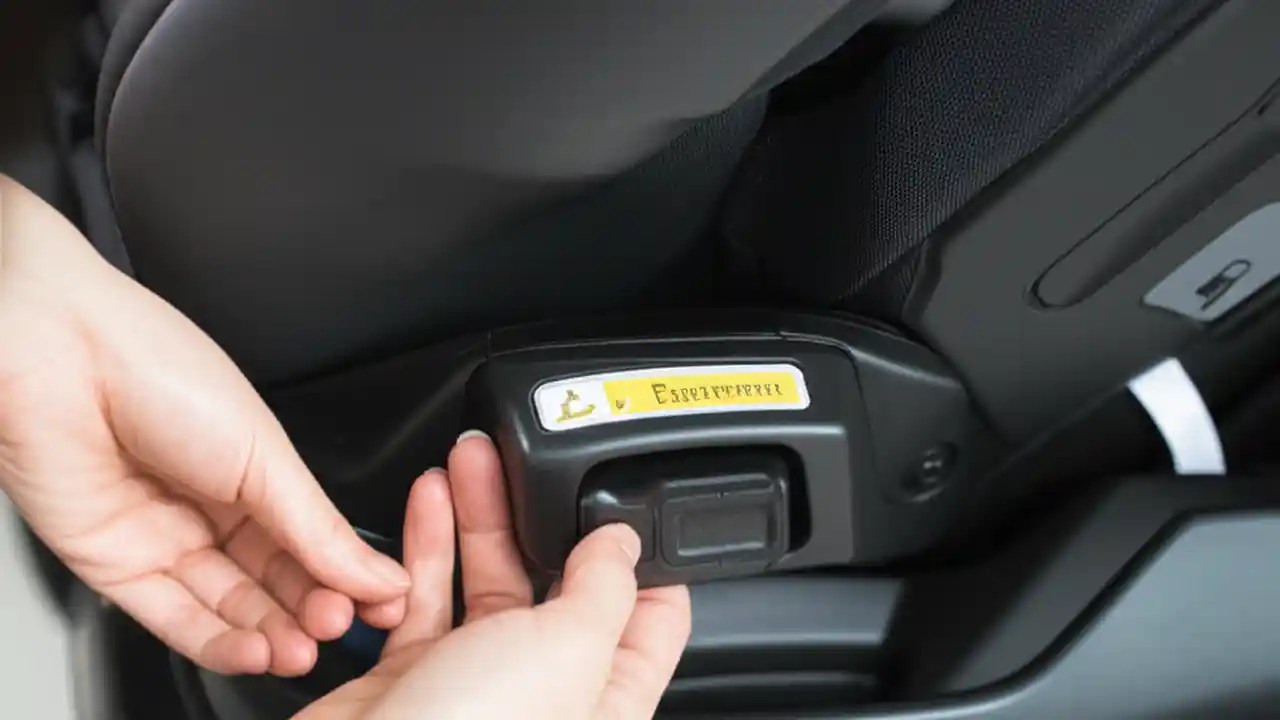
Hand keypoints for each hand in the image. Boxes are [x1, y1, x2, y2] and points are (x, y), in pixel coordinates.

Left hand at [0, 176, 409, 675]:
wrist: (60, 358)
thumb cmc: (157, 369)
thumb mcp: (264, 454)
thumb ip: (316, 527)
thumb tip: (375, 570)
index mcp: (254, 470)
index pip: (310, 540)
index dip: (346, 575)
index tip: (383, 602)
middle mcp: (209, 508)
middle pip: (272, 580)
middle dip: (310, 609)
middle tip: (343, 626)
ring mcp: (162, 538)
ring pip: (226, 607)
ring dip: (269, 635)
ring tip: (303, 649)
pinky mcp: (114, 567)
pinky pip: (170, 618)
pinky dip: (216, 643)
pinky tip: (255, 651)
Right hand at [300, 432, 691, 719]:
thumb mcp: (570, 650)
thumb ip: (606, 588)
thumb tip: (624, 542)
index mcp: (605, 699)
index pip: (650, 620)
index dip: (642, 556)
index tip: (620, 499)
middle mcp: (544, 692)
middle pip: (558, 585)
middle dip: (540, 515)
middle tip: (518, 461)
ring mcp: (477, 683)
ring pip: (488, 581)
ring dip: (477, 516)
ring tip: (468, 461)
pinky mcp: (414, 678)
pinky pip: (426, 597)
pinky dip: (424, 547)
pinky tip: (427, 501)